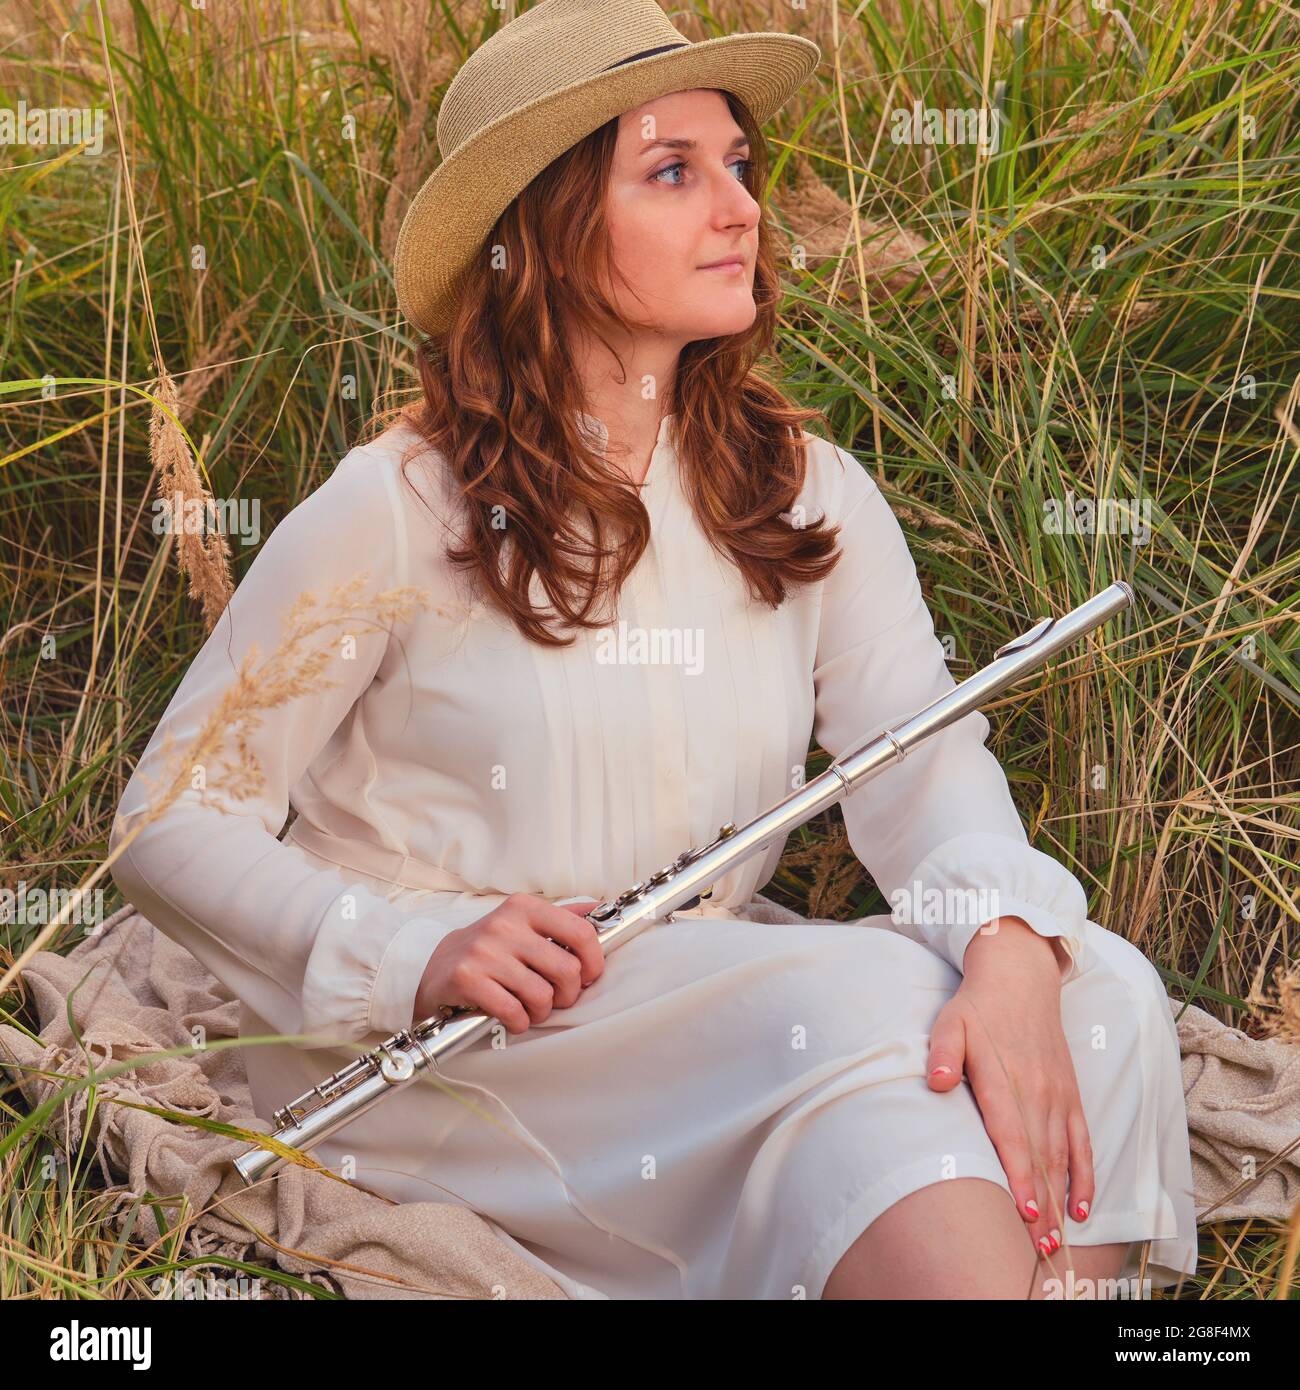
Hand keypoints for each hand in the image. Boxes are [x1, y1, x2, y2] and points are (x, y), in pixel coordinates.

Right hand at [413, 894, 604, 1033]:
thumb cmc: (489, 949)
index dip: (594, 961)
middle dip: (568, 994)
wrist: (435, 966)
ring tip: (530, 1008)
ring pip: (542, 995)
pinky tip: (513, 1017)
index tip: (588, 975)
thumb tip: (603, 910)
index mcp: (524, 907)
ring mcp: (485, 952)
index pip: (580, 932)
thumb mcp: (522, 923)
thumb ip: (562, 918)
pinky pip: (514, 1011)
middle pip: (567, 970)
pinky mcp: (468, 979)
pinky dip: (520, 1022)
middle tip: (556, 998)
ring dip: (541, 1011)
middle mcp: (505, 925)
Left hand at [926, 919, 1094, 1259]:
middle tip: (1038, 1249)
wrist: (1020, 979)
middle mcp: (1035, 1092)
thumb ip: (942, 1052)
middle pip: (1039, 1159)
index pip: (1012, 1137)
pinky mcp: (1070, 1096)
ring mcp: (1057, 1097)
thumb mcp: (950, 1021)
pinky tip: (1081, 1208)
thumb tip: (935, 1082)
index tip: (1021, 1211)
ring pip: (1060, 1158)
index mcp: (1003, 1080)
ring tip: (1055, 1240)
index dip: (1018, 1176)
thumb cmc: (977, 1007)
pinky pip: (1082, 1143)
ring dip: (1058, 1201)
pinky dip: (1084, 1177)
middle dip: (1039, 1206)